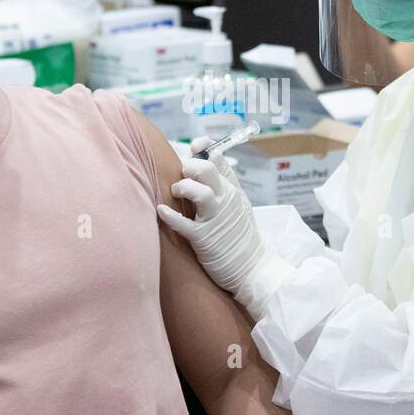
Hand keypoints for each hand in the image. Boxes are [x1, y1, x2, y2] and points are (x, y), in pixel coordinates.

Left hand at [157, 138, 265, 294]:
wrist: (252, 268)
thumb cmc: (240, 236)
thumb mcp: (240, 204)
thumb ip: (226, 182)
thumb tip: (210, 158)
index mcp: (232, 190)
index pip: (218, 160)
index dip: (204, 149)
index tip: (195, 146)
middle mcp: (226, 200)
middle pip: (207, 170)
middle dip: (189, 167)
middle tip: (181, 175)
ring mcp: (215, 219)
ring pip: (200, 192)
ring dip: (183, 187)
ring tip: (176, 192)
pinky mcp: (204, 239)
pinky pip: (185, 224)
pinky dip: (171, 216)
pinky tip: (160, 211)